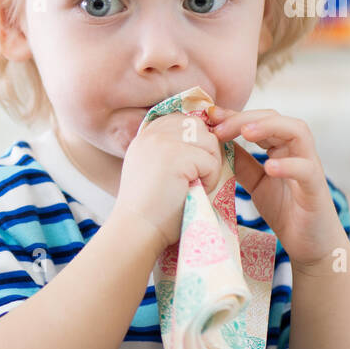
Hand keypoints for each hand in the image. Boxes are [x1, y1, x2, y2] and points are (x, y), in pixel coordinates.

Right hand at [116, 111, 222, 250]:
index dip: (195, 142)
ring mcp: (163, 141)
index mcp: (147, 135)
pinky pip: (211, 162)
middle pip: (199, 127)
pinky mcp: (176, 155)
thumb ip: (172, 149)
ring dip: (209, 167)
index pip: (184, 120)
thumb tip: (207, 136)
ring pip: (209, 142)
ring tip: (192, 186)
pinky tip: (192, 193)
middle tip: (194, 178)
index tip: (190, 166)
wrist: (138, 229)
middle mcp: (152, 133)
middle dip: (206, 152)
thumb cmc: (152, 208)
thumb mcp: (155, 168)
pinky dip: (210, 181)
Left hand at [207, 106, 345, 268]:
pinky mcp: (316, 188)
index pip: (260, 120)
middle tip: (219, 126)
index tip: (210, 116)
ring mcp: (310, 167)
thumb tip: (216, 142)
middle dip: (246, 118)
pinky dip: (288, 165)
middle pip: (276, 118)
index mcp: (282, 147)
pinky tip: (269, 167)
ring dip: (269, 128)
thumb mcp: (255, 182)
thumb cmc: (285, 209)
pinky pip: (306, 169)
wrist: (310, 243)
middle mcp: (297, 151)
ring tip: (245, 133)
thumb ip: (240, 162)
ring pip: (298, 132)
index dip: (235, 115)